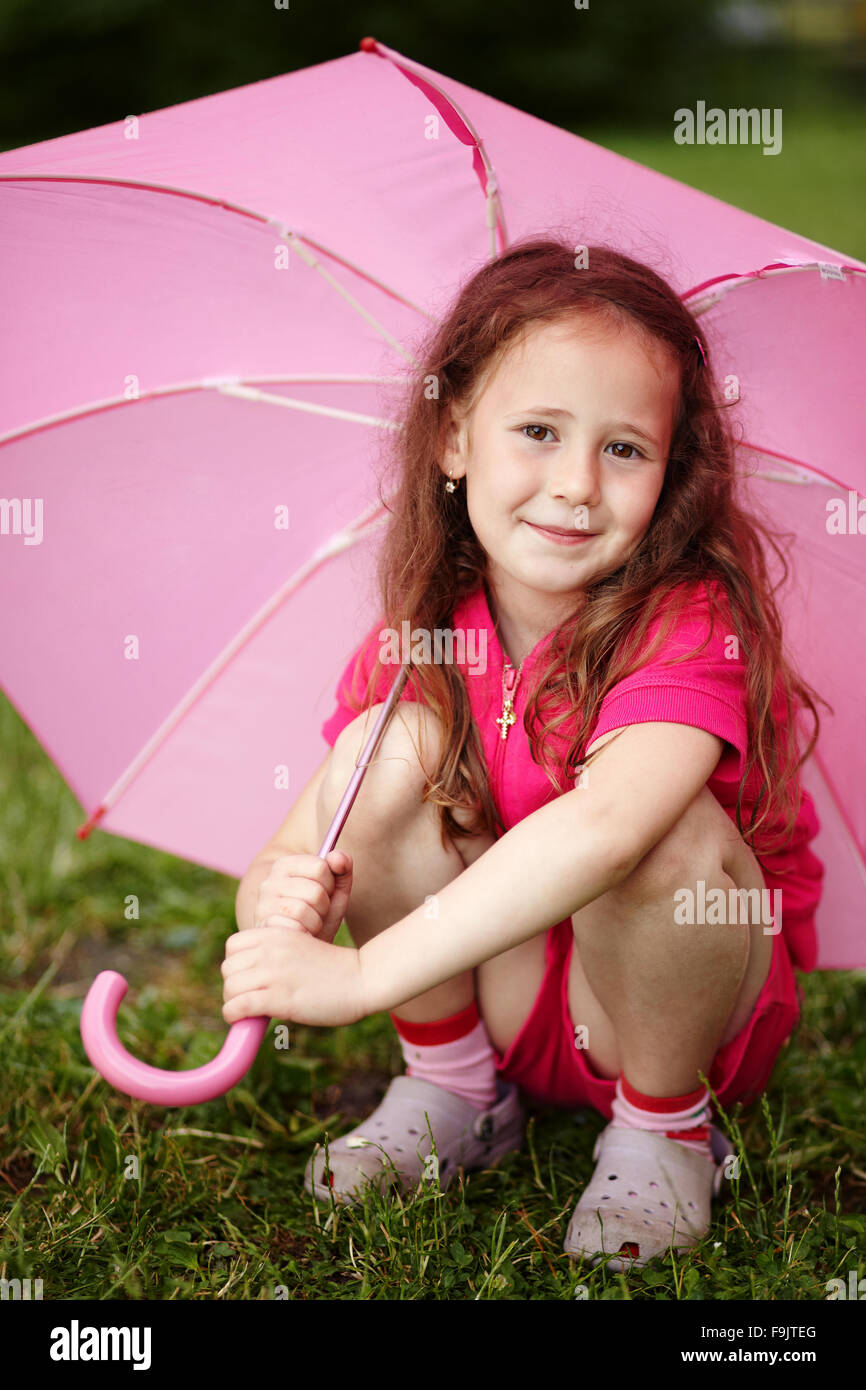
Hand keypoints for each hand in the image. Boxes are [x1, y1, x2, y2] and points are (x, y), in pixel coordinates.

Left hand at [221, 923, 365, 1027]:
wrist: (363, 978)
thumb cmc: (334, 968)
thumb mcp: (301, 946)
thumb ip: (276, 952)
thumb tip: (249, 976)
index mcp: (276, 933)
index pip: (232, 946)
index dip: (237, 964)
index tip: (250, 978)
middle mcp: (270, 949)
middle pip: (228, 969)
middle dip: (235, 986)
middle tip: (251, 998)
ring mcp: (273, 972)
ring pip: (230, 988)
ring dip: (235, 1003)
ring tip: (250, 1011)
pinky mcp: (278, 997)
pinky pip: (238, 1006)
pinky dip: (235, 1016)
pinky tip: (248, 1020)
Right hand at [253, 850, 352, 943]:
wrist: (300, 951)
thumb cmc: (319, 916)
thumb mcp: (336, 891)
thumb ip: (342, 869)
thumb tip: (338, 858)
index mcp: (285, 865)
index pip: (320, 867)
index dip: (330, 884)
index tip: (324, 893)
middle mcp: (269, 882)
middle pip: (315, 890)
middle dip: (324, 906)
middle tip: (316, 913)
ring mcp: (262, 905)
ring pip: (303, 910)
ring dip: (315, 923)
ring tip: (310, 925)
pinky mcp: (262, 928)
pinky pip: (294, 928)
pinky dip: (304, 935)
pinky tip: (300, 936)